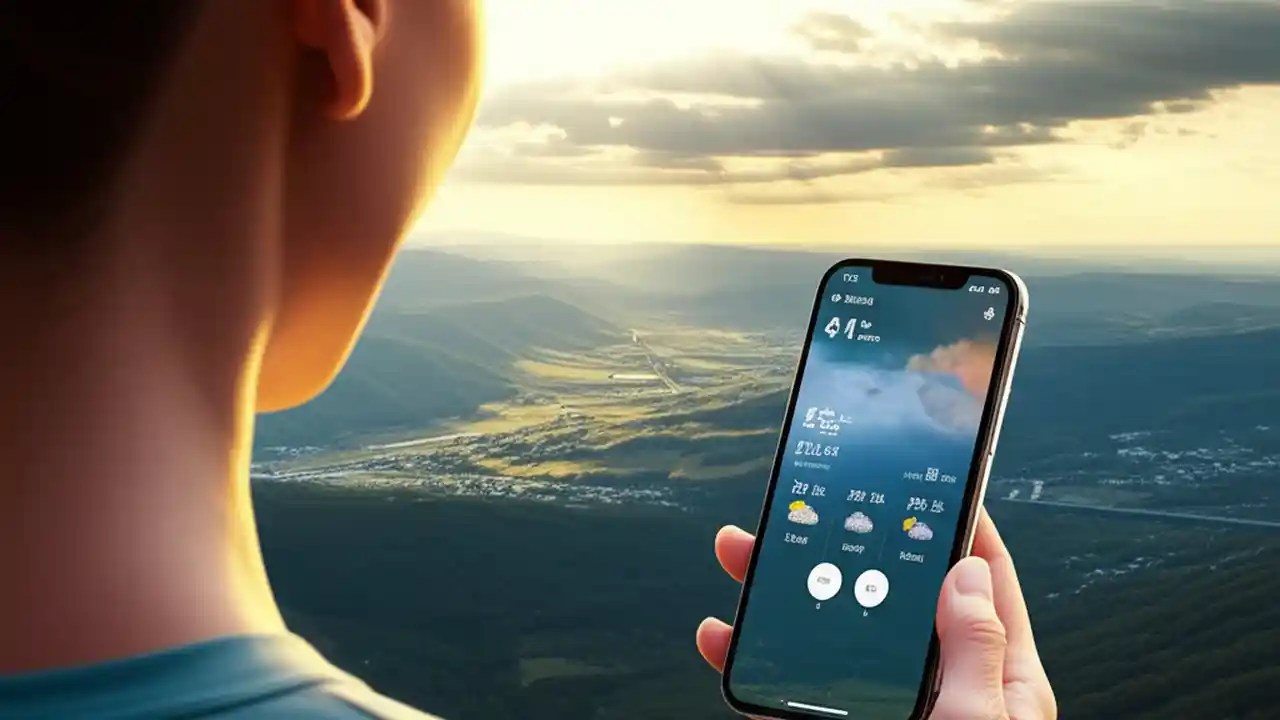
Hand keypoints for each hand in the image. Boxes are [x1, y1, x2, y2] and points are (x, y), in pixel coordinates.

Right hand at [696, 509, 1056, 719]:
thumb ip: (976, 649)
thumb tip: (963, 569)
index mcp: (995, 680)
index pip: (982, 580)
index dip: (957, 523)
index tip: (924, 476)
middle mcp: (937, 690)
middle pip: (886, 597)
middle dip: (839, 545)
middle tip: (799, 505)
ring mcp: (883, 715)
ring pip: (828, 638)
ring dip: (780, 597)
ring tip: (740, 559)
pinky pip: (790, 696)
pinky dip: (752, 667)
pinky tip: (724, 641)